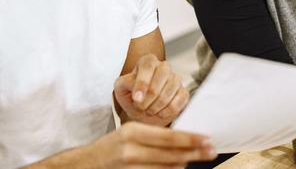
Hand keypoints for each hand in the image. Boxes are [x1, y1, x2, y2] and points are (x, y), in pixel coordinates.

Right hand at [24, 122, 216, 167]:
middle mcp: (131, 149)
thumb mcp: (129, 132)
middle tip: (211, 151)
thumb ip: (153, 135)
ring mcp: (130, 166)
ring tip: (198, 158)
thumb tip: (183, 138)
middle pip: (171, 153)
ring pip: (166, 168)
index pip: (168, 136)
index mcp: (132, 132)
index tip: (206, 138)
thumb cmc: (111, 146)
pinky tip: (179, 168)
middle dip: (194, 152)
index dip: (190, 138)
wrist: (84, 164)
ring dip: (184, 164)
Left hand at [115, 54, 188, 125]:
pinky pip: (178, 102)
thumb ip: (125, 84)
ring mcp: (175, 79)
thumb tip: (138, 94)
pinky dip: (166, 112)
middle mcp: (163, 67)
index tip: (136, 99)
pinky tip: (159, 113)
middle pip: (162, 76)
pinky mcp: (183, 92)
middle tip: (140, 107)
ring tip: (148, 110)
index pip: (148, 65)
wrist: (143, 110)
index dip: (142, 83)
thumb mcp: (121, 88)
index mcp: (147, 61)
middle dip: (149, 97)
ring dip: (156, 106)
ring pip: (170, 91)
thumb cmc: (132, 96)